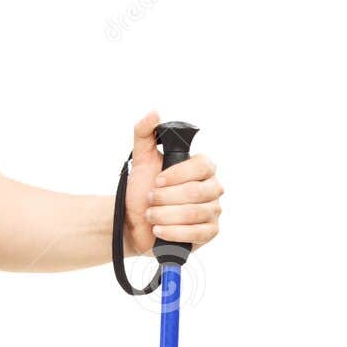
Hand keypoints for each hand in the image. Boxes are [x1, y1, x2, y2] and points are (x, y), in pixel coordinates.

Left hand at [122, 110, 223, 256]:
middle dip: (166, 197)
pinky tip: (158, 230)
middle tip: (149, 199)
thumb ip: (145, 133)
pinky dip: (174, 232)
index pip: (202, 166)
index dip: (177, 174)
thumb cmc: (141, 189)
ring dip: (165, 215)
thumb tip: (154, 113)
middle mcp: (213, 188)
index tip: (156, 180)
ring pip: (195, 213)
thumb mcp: (140, 159)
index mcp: (202, 168)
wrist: (133, 221)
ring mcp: (213, 211)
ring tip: (150, 215)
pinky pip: (198, 234)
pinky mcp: (209, 232)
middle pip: (196, 192)